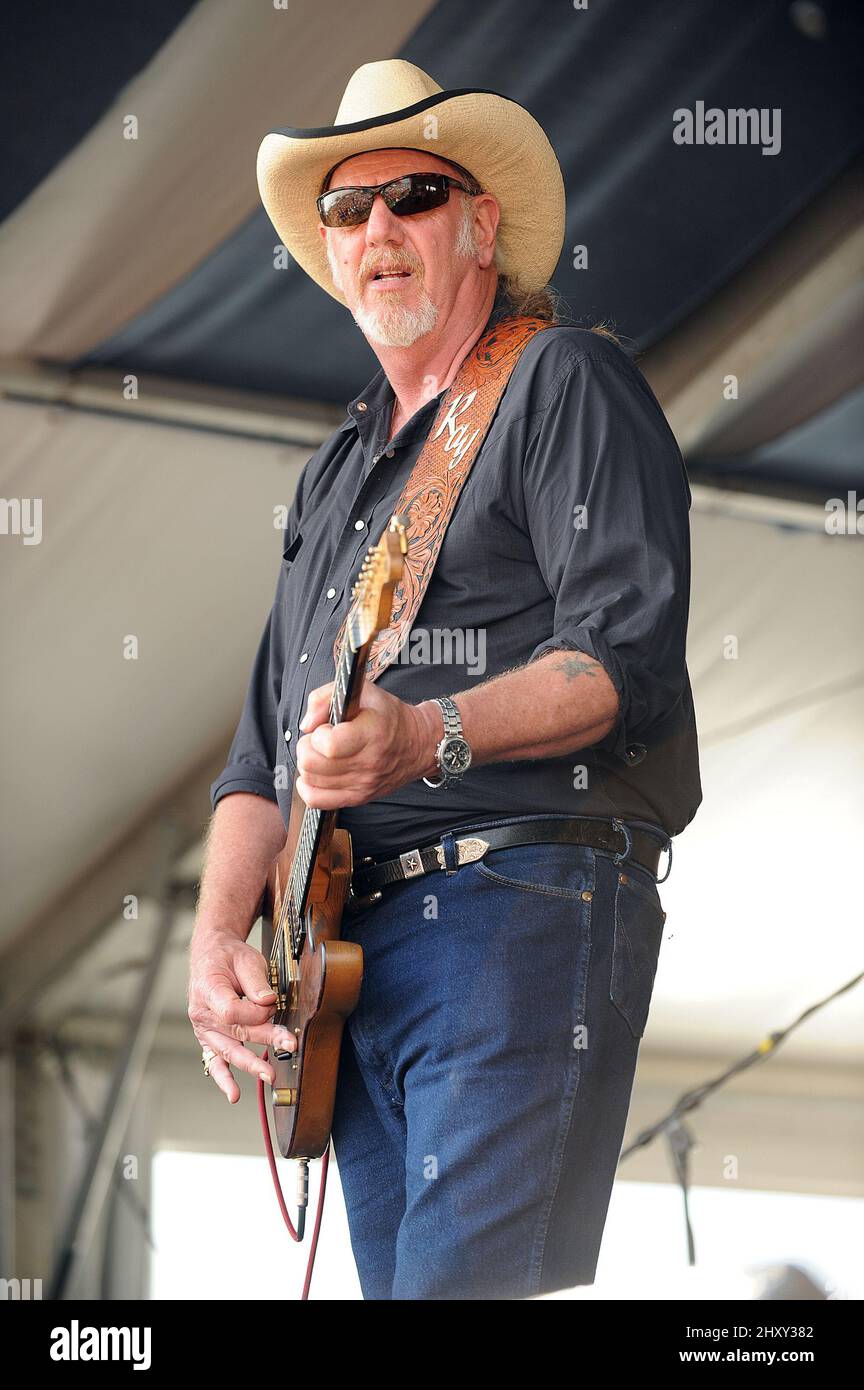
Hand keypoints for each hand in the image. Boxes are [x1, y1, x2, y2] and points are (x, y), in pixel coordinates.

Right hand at [187, 928, 296, 1103]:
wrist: (211, 955)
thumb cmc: (227, 957)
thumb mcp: (244, 958)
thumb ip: (255, 980)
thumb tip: (267, 1001)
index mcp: (208, 989)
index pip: (232, 1011)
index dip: (255, 1012)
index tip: (271, 1004)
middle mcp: (202, 1014)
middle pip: (235, 1032)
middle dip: (265, 1040)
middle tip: (288, 1045)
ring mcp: (205, 1029)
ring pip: (228, 1050)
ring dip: (250, 1064)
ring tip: (269, 1075)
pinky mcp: (210, 1039)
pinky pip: (214, 1062)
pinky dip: (224, 1079)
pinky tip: (234, 1094)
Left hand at [294, 679, 438, 809]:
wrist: (419, 744)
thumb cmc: (391, 717)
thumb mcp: (364, 691)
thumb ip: (327, 697)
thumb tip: (307, 724)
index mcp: (371, 734)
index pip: (328, 745)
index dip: (318, 734)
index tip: (327, 727)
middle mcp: (367, 764)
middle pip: (312, 764)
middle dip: (308, 746)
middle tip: (321, 739)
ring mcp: (362, 785)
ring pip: (311, 780)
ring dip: (309, 764)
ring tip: (323, 754)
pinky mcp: (358, 798)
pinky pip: (317, 800)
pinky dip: (308, 787)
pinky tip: (316, 774)